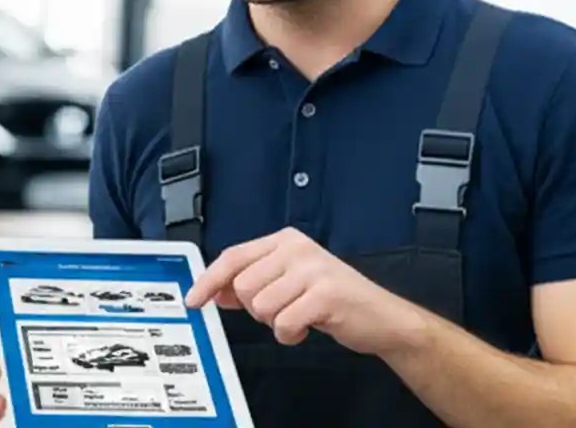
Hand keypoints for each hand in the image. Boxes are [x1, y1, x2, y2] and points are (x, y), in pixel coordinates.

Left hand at [185, 228, 426, 356]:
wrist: (382, 317)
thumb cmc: (333, 300)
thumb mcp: (288, 283)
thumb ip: (253, 282)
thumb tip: (215, 291)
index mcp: (285, 240)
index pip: (233, 257)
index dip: (209, 280)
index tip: (193, 299)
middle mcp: (297, 248)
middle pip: (243, 286)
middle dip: (256, 308)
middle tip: (283, 309)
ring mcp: (312, 269)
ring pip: (261, 306)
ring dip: (276, 322)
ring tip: (298, 316)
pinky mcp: (325, 294)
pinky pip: (283, 323)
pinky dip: (290, 334)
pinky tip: (308, 327)